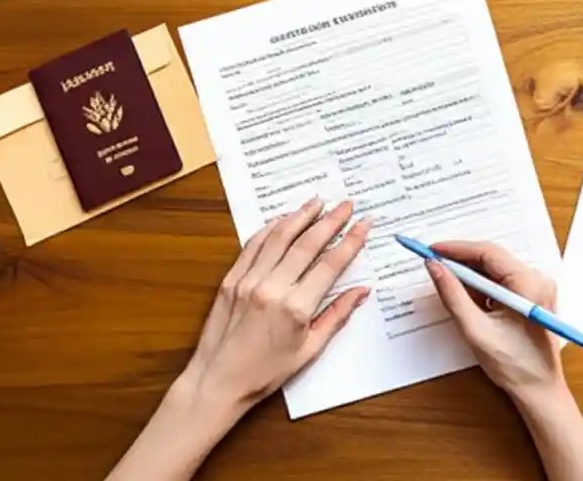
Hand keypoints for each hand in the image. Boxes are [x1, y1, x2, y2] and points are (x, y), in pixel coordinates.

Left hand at [182, 197, 371, 409]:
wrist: (217, 381)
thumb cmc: (264, 373)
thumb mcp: (309, 350)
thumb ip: (336, 316)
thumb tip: (361, 291)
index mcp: (296, 309)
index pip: (331, 265)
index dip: (351, 241)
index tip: (364, 224)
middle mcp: (272, 288)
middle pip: (307, 244)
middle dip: (330, 221)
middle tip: (346, 205)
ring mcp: (248, 281)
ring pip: (279, 237)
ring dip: (300, 216)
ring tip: (317, 202)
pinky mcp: (231, 279)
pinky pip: (253, 245)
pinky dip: (270, 229)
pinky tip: (283, 220)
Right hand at [425, 241, 564, 404]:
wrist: (539, 390)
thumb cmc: (515, 366)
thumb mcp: (476, 330)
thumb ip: (452, 295)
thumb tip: (434, 267)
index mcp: (529, 284)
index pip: (488, 253)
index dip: (456, 249)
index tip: (431, 250)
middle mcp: (537, 280)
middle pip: (492, 258)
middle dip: (461, 260)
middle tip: (433, 263)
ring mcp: (537, 288)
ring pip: (495, 269)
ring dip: (470, 274)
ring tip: (446, 280)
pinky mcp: (532, 297)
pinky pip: (502, 281)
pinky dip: (482, 286)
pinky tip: (466, 296)